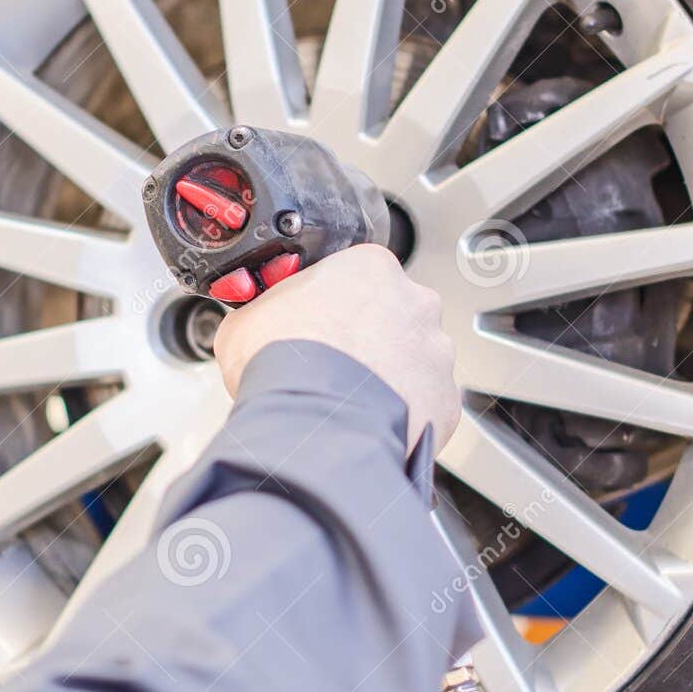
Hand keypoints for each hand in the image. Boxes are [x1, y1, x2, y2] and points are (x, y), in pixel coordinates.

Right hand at [213, 245, 459, 453]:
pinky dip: (404, 414)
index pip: (358, 278)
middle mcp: (415, 303)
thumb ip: (264, 310)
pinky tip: (370, 423)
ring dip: (388, 377)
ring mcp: (436, 352)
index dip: (334, 306)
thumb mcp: (246, 320)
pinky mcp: (445, 399)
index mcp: (371, 268)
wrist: (311, 422)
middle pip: (395, 317)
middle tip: (335, 366)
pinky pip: (425, 404)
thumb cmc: (283, 364)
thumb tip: (256, 320)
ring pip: (415, 362)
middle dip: (370, 340)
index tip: (319, 327)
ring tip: (350, 402)